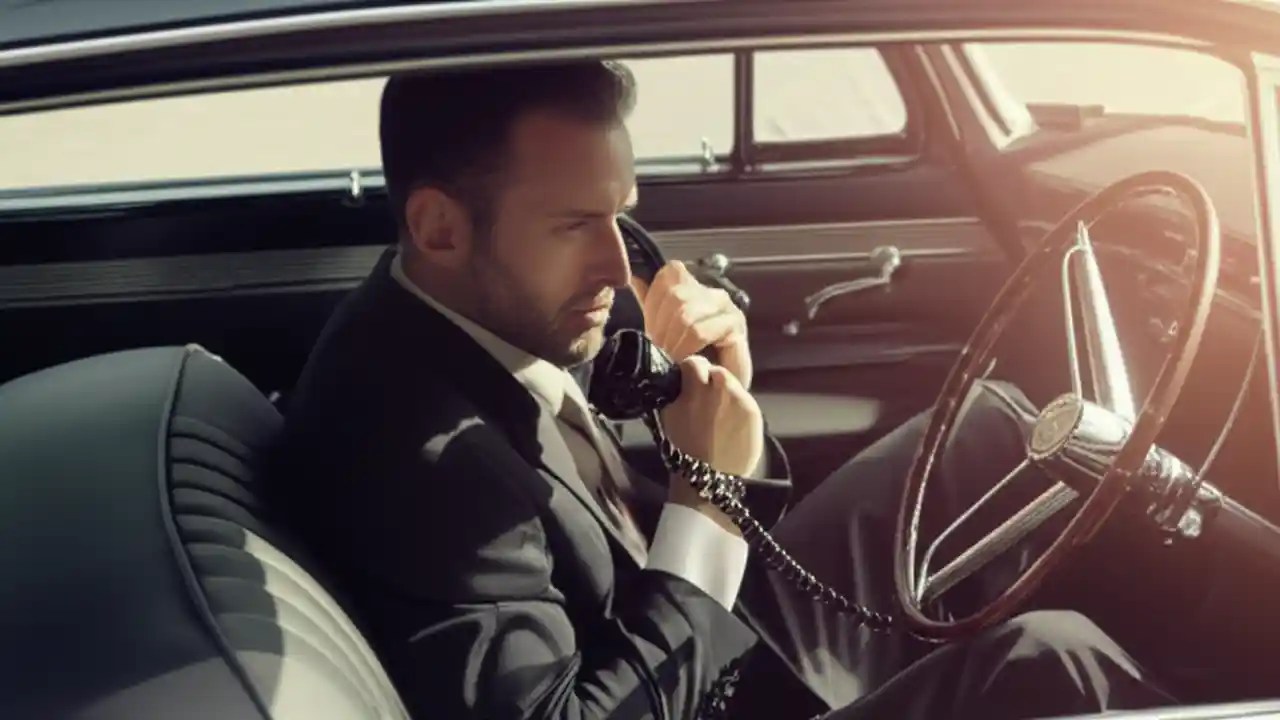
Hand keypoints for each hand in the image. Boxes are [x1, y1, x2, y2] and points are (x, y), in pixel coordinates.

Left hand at [634, 261, 752, 388]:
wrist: (716, 390)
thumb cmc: (690, 359)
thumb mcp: (664, 328)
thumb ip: (652, 304)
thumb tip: (634, 279)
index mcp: (694, 287)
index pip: (670, 273)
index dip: (654, 301)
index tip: (651, 331)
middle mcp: (712, 292)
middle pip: (676, 294)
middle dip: (661, 327)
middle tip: (659, 350)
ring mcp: (726, 307)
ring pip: (686, 313)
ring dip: (673, 340)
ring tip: (670, 358)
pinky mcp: (735, 326)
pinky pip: (700, 331)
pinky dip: (686, 347)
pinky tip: (683, 361)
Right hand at [660, 355, 763, 533]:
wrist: (708, 477)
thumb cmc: (682, 448)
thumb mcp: (668, 414)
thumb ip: (676, 391)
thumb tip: (679, 377)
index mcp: (690, 388)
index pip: (693, 362)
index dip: (691, 372)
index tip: (690, 383)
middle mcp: (715, 388)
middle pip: (715, 369)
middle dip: (710, 380)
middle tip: (707, 398)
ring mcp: (736, 398)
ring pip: (731, 381)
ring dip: (725, 390)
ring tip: (720, 411)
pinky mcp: (752, 410)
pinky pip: (744, 398)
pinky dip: (738, 405)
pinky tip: (731, 422)